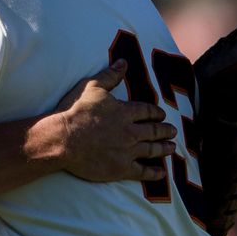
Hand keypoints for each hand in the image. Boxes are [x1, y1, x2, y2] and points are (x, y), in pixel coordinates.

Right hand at [55, 60, 175, 181]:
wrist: (63, 139)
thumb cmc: (76, 112)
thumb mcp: (92, 87)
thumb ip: (110, 75)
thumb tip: (124, 62)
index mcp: (125, 112)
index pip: (147, 111)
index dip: (156, 113)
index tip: (162, 114)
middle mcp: (131, 132)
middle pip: (154, 131)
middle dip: (165, 130)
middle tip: (173, 131)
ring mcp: (128, 151)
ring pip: (152, 150)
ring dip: (164, 148)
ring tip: (172, 148)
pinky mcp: (121, 168)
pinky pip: (143, 172)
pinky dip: (154, 173)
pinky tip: (161, 173)